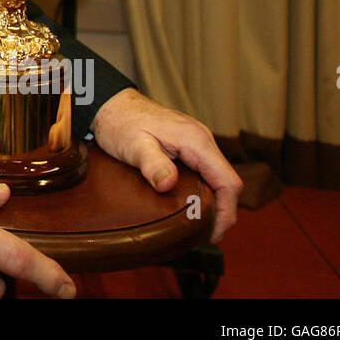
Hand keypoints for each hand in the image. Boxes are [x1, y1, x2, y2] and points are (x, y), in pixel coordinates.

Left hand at [90, 88, 242, 242]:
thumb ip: (151, 164)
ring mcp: (197, 142)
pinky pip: (206, 171)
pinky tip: (191, 204)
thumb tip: (167, 184)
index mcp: (196, 141)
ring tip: (198, 225)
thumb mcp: (132, 146)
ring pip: (217, 177)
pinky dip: (204, 191)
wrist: (111, 103)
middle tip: (204, 236)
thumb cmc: (120, 122)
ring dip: (214, 202)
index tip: (212, 234)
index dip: (226, 212)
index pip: (228, 182)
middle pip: (227, 182)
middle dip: (222, 212)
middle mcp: (203, 140)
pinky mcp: (188, 145)